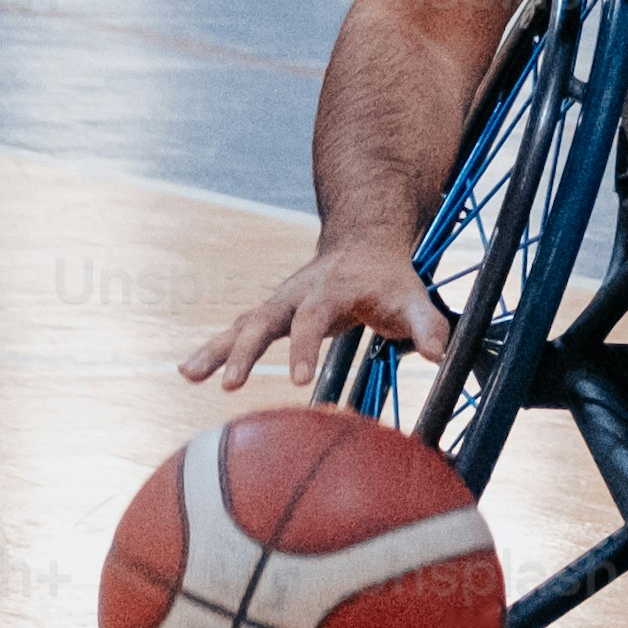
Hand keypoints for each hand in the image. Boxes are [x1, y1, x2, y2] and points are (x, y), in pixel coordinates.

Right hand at [178, 236, 448, 391]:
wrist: (364, 243)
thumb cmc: (390, 280)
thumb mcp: (415, 298)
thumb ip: (428, 326)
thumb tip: (440, 357)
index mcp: (331, 289)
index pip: (314, 319)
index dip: (306, 348)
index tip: (299, 382)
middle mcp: (298, 293)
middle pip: (264, 318)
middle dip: (246, 351)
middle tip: (230, 385)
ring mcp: (280, 303)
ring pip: (242, 324)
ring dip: (216, 348)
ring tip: (187, 375)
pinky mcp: (271, 314)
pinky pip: (238, 332)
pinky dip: (214, 350)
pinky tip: (187, 372)